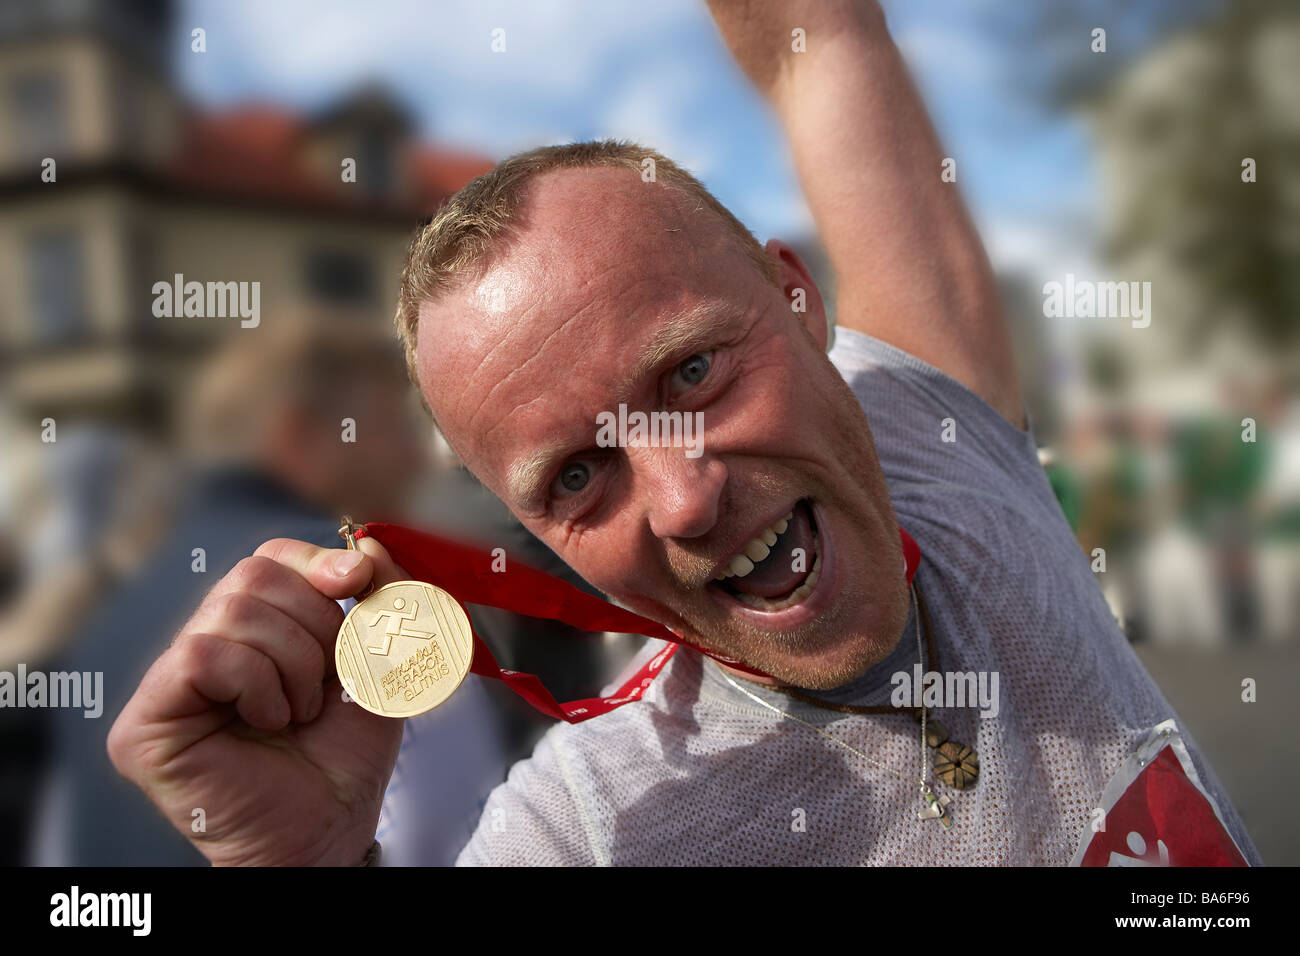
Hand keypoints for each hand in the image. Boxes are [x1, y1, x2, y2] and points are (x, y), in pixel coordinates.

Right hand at [108, 536, 408, 865]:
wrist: (333, 830)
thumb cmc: (346, 756)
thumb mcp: (381, 663)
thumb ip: (382, 600)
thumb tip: (363, 545)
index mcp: (252, 630)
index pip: (270, 558)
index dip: (316, 563)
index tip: (359, 580)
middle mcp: (203, 647)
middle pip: (252, 574)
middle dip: (315, 624)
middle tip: (326, 684)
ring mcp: (168, 684)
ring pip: (231, 611)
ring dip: (293, 664)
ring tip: (298, 713)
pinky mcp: (144, 723)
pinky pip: (202, 655)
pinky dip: (257, 683)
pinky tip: (271, 720)